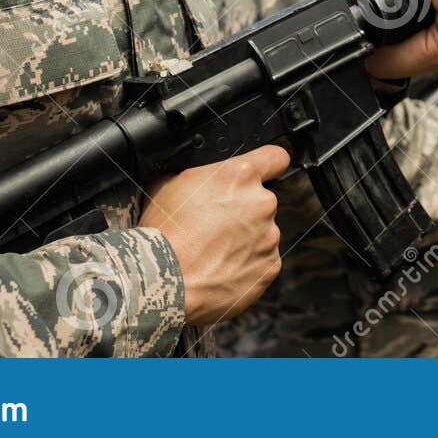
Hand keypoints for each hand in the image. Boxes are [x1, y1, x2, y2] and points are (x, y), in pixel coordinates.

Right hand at [141, 144, 288, 325]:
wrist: (162, 280)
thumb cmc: (163, 233)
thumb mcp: (170, 183)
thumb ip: (201, 175)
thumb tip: (203, 178)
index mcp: (241, 176)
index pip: (275, 157)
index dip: (268, 164)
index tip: (263, 173)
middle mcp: (262, 203)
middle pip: (262, 201)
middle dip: (244, 211)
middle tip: (215, 226)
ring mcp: (269, 237)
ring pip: (262, 233)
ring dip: (245, 240)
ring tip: (213, 253)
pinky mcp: (270, 267)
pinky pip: (262, 262)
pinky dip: (247, 266)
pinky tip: (220, 270)